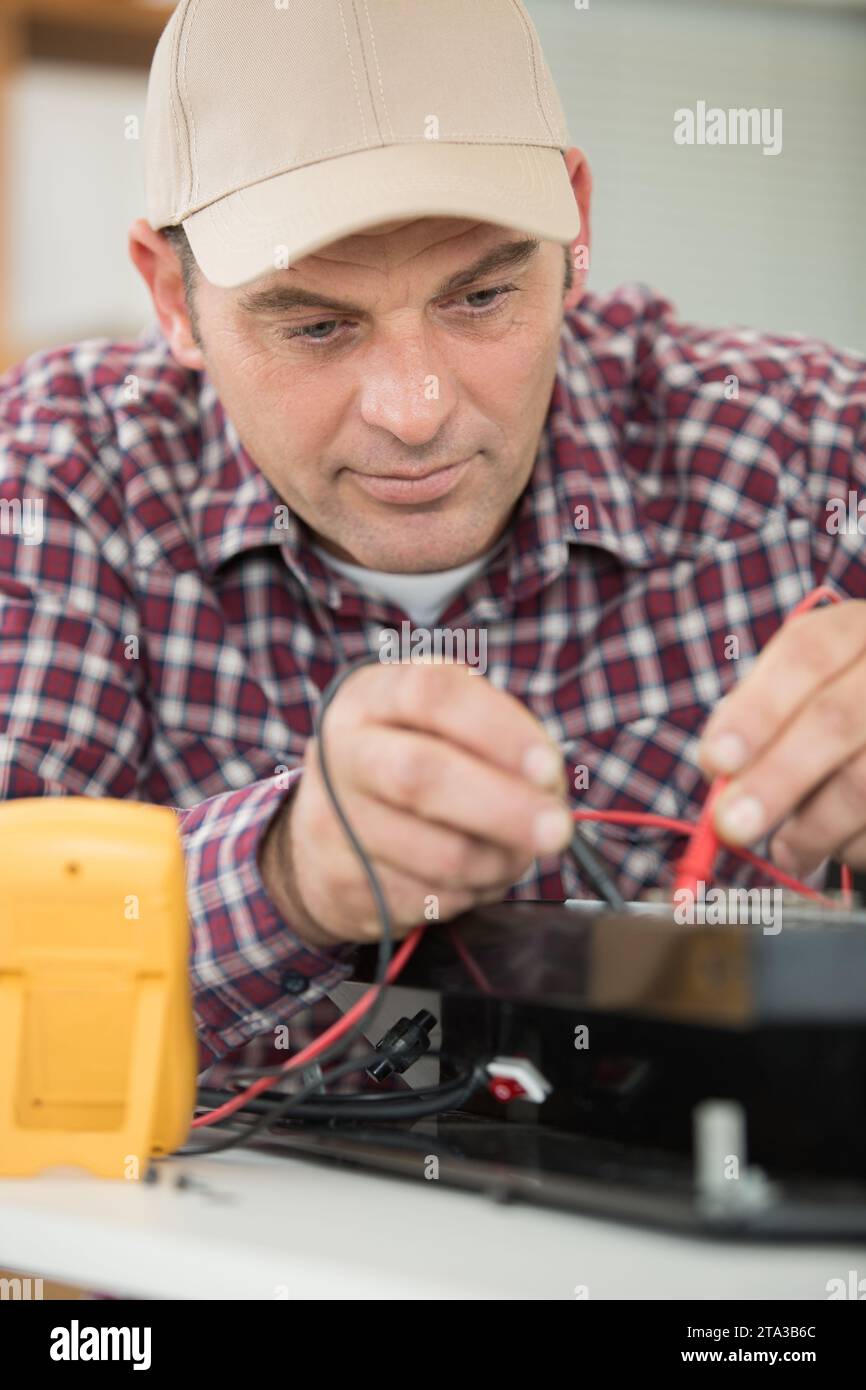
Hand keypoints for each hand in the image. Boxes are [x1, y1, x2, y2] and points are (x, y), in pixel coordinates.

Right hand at [260, 662, 572, 945]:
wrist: (322, 839)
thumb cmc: (406, 762)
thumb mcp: (437, 723)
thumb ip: (494, 733)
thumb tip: (546, 783)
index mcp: (370, 696)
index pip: (433, 695)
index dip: (498, 731)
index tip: (548, 768)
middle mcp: (342, 752)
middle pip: (420, 775)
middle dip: (504, 807)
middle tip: (556, 829)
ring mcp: (332, 822)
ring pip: (438, 853)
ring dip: (499, 860)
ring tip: (516, 852)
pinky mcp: (342, 885)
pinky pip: (432, 899)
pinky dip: (472, 893)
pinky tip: (473, 876)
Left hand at [697, 599, 865, 876]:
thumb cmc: (845, 700)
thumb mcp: (809, 682)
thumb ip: (762, 713)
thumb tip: (719, 768)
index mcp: (858, 628)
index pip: (806, 655)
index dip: (757, 710)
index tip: (716, 760)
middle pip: (835, 720)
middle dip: (776, 779)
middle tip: (732, 826)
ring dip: (814, 828)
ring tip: (785, 849)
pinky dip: (854, 845)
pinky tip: (837, 846)